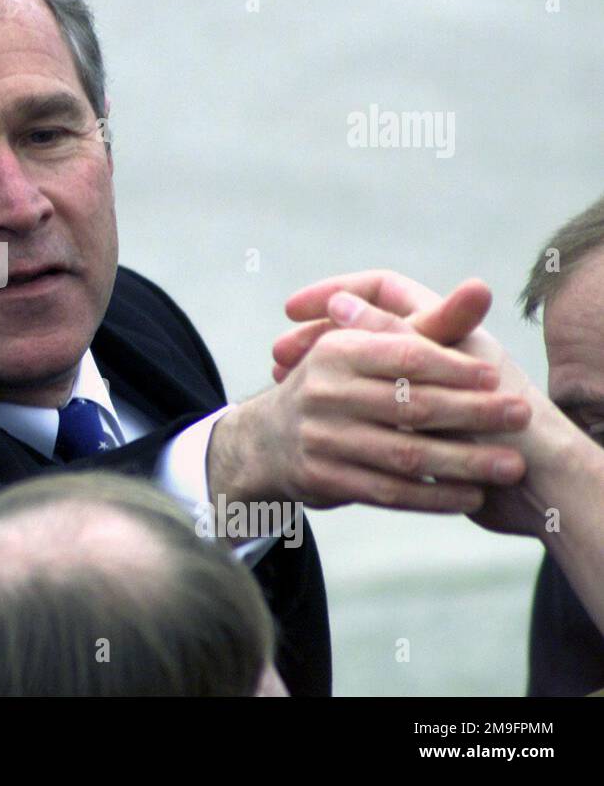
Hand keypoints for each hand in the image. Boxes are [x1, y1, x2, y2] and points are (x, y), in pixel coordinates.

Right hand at [208, 305, 530, 513]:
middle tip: (519, 416)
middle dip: (473, 412)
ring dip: (464, 462)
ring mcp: (320, 437)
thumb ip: (424, 327)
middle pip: (411, 404)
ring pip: (405, 453)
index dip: (452, 365)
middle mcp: (323, 391)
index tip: (494, 376)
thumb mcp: (364, 349)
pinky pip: (388, 491)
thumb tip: (479, 290)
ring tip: (509, 466)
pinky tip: (469, 496)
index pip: (403, 352)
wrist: (265, 442)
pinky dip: (433, 496)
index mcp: (337, 349)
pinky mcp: (323, 478)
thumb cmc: (335, 387)